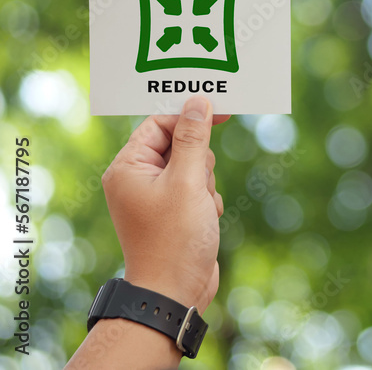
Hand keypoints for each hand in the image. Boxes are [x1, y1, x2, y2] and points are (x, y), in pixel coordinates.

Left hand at [102, 96, 228, 311]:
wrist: (175, 291)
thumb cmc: (175, 238)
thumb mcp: (187, 181)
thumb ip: (193, 139)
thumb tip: (197, 104)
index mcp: (128, 167)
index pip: (160, 124)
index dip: (190, 117)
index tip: (221, 112)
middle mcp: (137, 179)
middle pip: (180, 144)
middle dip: (199, 161)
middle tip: (196, 184)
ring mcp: (155, 196)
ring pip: (193, 166)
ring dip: (205, 182)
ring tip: (199, 208)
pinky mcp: (172, 210)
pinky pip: (197, 187)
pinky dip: (207, 199)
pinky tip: (204, 219)